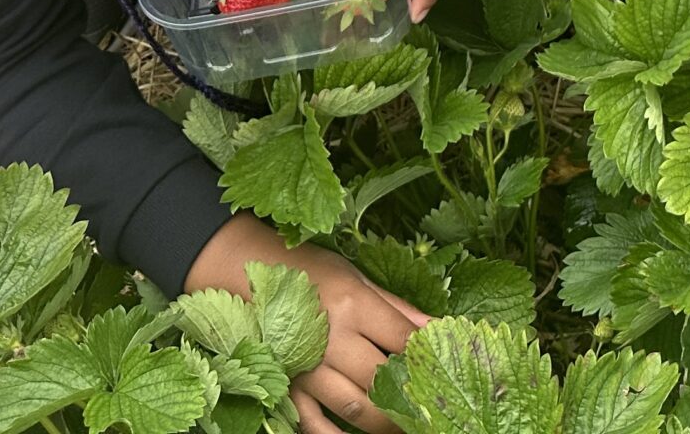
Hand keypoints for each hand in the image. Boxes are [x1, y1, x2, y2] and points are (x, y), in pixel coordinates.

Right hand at [186, 214, 430, 433]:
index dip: (427, 356)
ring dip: (382, 422)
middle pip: (381, 380)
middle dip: (410, 397)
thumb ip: (396, 307)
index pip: (403, 338)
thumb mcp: (357, 277)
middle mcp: (332, 339)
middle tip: (429, 408)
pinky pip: (312, 424)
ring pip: (353, 407)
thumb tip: (437, 327)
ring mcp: (307, 367)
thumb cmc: (310, 271)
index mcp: (354, 305)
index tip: (443, 369)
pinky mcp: (287, 386)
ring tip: (403, 424)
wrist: (246, 272)